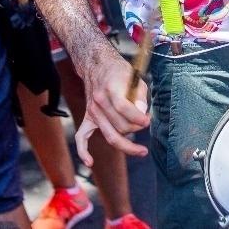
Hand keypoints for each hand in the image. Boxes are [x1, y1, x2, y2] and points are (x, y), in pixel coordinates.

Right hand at [75, 49, 149, 165]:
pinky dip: (84, 151)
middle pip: (119, 125)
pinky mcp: (88, 118)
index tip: (147, 121)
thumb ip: (140, 96)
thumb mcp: (135, 78)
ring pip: (109, 135)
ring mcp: (92, 111)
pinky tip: (90, 162)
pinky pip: (81, 138)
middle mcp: (99, 102)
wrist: (97, 66)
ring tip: (141, 149)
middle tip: (145, 124)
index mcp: (111, 88)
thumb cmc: (120, 72)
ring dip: (126, 144)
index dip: (137, 117)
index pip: (123, 107)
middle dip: (136, 129)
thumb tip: (142, 115)